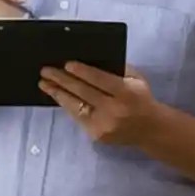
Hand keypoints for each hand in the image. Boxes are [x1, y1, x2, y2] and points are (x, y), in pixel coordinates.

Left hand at [39, 62, 162, 146]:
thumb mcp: (135, 79)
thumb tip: (86, 59)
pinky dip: (66, 105)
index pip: (100, 80)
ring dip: (57, 94)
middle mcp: (115, 111)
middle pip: (84, 93)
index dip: (82, 72)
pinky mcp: (96, 136)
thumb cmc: (140, 97)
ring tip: (44, 84)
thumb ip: (116, 69)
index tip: (66, 64)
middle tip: (46, 70)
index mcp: (126, 93)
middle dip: (62, 80)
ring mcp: (104, 125)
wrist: (150, 129)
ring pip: (76, 107)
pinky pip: (77, 117)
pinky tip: (57, 95)